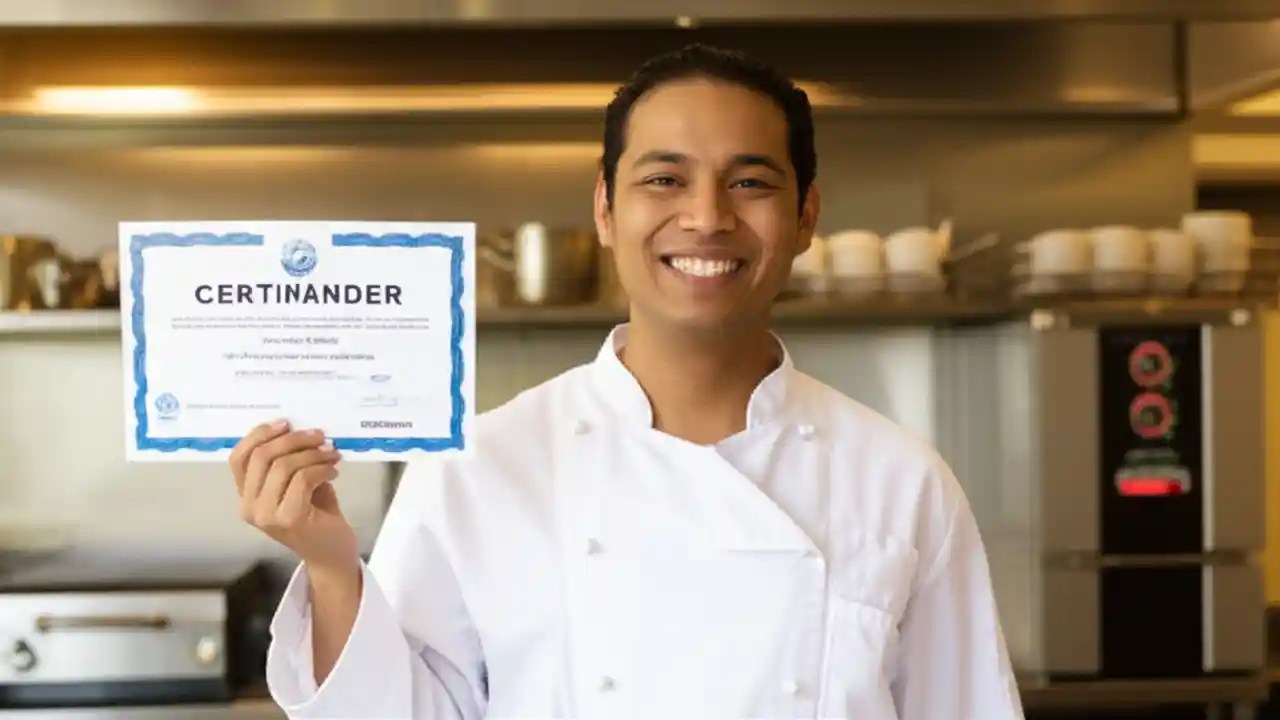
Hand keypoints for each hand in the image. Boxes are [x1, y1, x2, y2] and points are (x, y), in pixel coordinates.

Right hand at [230, 420, 357, 578]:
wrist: (331, 553)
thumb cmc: (315, 514)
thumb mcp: (296, 482)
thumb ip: (288, 460)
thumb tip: (296, 428)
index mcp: (246, 496)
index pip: (238, 457)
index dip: (259, 435)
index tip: (286, 423)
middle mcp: (249, 507)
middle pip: (262, 456)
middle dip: (294, 439)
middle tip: (320, 436)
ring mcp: (267, 515)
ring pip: (284, 466)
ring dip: (313, 454)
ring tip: (332, 454)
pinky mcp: (290, 518)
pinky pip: (303, 478)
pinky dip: (322, 468)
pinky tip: (333, 472)